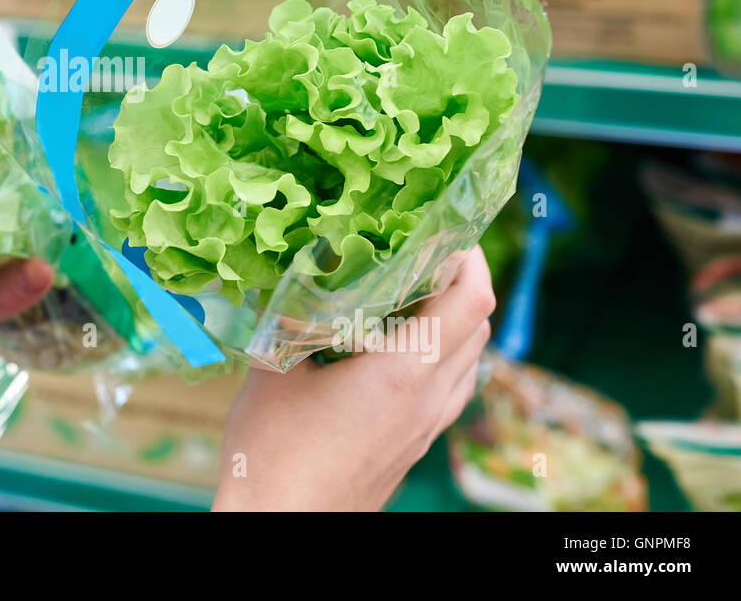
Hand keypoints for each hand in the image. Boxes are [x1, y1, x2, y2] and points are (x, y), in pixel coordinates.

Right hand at [213, 246, 493, 511]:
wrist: (283, 525)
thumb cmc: (272, 452)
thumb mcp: (273, 369)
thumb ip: (290, 315)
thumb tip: (293, 269)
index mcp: (402, 372)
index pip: (471, 301)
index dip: (469, 256)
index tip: (445, 227)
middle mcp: (429, 398)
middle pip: (480, 325)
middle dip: (461, 279)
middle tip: (421, 250)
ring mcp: (427, 426)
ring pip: (470, 359)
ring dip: (455, 318)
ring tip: (412, 292)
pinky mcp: (416, 444)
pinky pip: (451, 386)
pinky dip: (443, 353)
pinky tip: (401, 347)